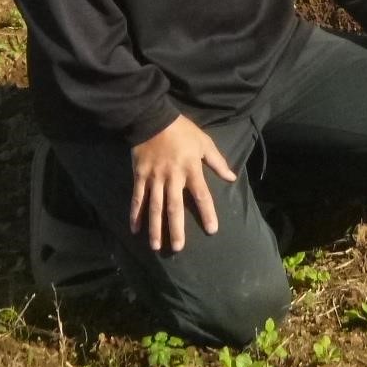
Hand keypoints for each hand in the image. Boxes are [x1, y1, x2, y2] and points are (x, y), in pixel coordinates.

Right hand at [129, 115, 237, 252]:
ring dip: (155, 227)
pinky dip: (135, 214)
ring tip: (156, 246)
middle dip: (176, 229)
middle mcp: (172, 177)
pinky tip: (135, 230)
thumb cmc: (182, 131)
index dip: (207, 213)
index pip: (202, 195)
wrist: (152, 118)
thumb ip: (217, 162)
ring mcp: (154, 178)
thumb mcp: (204, 142)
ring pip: (154, 207)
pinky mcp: (139, 176)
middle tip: (178, 248)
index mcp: (191, 169)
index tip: (212, 229)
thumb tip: (232, 178)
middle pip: (174, 207)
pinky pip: (137, 198)